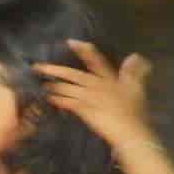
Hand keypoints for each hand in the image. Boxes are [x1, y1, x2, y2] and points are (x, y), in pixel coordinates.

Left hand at [34, 40, 152, 146]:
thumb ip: (133, 72)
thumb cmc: (134, 112)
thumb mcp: (136, 88)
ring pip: (68, 88)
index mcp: (109, 79)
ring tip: (41, 83)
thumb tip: (135, 56)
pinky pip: (68, 103)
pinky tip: (48, 99)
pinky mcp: (84, 110)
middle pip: (73, 74)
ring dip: (53, 86)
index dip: (83, 50)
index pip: (96, 60)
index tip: (70, 42)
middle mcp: (97, 85)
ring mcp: (89, 98)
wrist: (130, 132)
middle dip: (55, 69)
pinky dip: (58, 100)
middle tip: (37, 66)